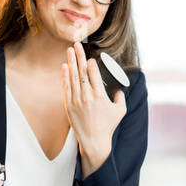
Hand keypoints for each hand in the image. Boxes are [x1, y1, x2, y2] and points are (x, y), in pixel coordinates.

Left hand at [62, 40, 125, 175]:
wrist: (93, 141)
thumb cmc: (108, 126)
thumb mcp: (120, 111)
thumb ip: (119, 97)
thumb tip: (117, 88)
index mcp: (100, 95)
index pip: (93, 73)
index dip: (91, 63)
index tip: (90, 58)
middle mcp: (86, 96)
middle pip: (81, 71)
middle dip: (78, 56)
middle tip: (76, 44)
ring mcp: (76, 100)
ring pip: (72, 76)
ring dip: (71, 62)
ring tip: (69, 50)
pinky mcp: (69, 105)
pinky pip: (66, 87)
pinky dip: (65, 76)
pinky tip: (65, 66)